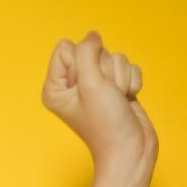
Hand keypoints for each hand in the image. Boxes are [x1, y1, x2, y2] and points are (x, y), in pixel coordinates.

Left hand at [41, 29, 158, 186]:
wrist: (131, 150)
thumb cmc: (106, 124)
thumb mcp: (91, 83)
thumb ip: (87, 51)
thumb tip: (93, 36)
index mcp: (55, 87)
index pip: (66, 48)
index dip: (82, 63)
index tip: (87, 90)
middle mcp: (73, 85)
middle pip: (92, 50)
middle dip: (105, 72)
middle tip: (105, 97)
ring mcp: (95, 85)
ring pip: (113, 57)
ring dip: (120, 78)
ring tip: (116, 101)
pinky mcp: (116, 86)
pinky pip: (128, 65)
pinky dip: (131, 82)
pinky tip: (126, 101)